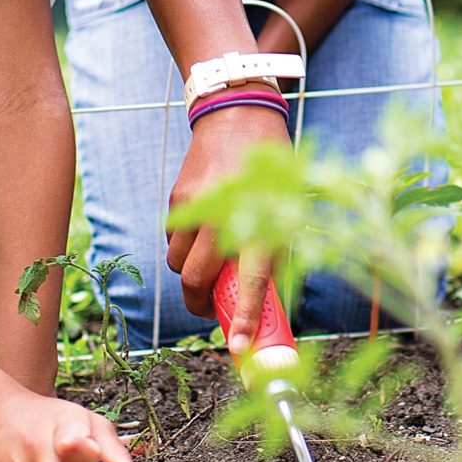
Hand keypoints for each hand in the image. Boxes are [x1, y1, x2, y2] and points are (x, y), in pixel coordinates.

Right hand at [166, 101, 288, 338]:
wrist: (238, 115)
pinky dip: (185, 247)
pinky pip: (174, 239)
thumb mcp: (287, 207)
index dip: (243, 318)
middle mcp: (224, 215)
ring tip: (210, 262)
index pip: (251, 280)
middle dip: (200, 304)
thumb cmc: (272, 168)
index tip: (238, 346)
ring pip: (179, 263)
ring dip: (191, 274)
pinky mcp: (177, 198)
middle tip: (211, 310)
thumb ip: (274, 251)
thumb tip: (264, 299)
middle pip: (196, 280)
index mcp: (259, 219)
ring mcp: (195, 207)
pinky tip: (203, 232)